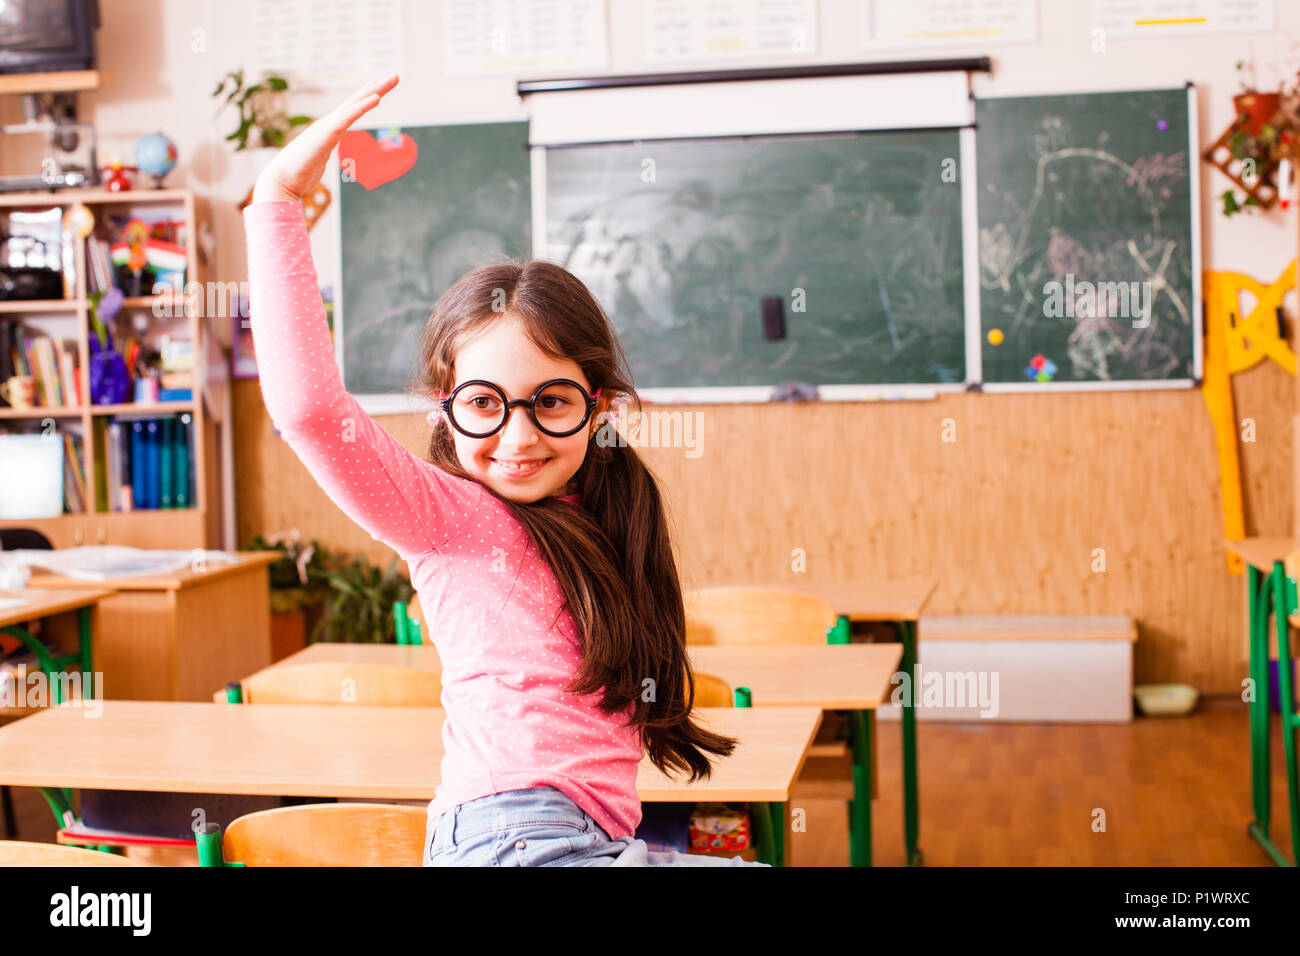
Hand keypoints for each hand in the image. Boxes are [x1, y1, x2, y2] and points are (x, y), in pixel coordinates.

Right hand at [251, 73, 399, 203]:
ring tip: (393, 79)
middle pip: (357, 101)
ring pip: (356, 104)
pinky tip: (377, 98)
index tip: (379, 88)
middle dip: (377, 87)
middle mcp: (328, 123)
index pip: (350, 110)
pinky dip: (362, 106)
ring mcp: (327, 126)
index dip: (365, 98)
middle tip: (395, 76)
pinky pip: (348, 117)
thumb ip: (320, 157)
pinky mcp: (326, 134)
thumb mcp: (315, 163)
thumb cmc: (296, 176)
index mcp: (328, 130)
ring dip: (376, 90)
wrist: (281, 181)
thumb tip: (318, 162)